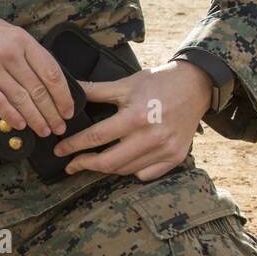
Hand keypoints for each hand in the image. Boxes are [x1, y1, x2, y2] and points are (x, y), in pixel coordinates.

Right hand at [0, 0, 73, 135]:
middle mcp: (9, 52)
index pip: (51, 71)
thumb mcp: (6, 31)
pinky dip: (11, 116)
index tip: (68, 109)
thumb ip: (25, 52)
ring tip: (43, 130)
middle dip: (51, 112)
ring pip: (20, 98)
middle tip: (58, 127)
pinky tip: (20, 124)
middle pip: (38, 89)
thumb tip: (45, 79)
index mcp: (21, 39)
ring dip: (35, 118)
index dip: (63, 95)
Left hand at [53, 61, 211, 181]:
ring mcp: (165, 150)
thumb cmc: (158, 82)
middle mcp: (151, 137)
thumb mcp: (126, 83)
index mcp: (135, 117)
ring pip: (125, 170)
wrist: (197, 85)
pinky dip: (130, 171)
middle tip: (70, 165)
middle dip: (84, 165)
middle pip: (109, 162)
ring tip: (91, 163)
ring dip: (105, 169)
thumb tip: (68, 90)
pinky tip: (121, 163)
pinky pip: (146, 174)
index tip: (59, 151)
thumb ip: (96, 90)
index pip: (96, 137)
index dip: (73, 146)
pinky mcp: (176, 157)